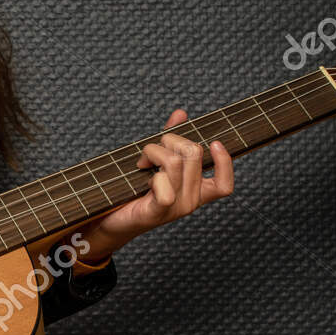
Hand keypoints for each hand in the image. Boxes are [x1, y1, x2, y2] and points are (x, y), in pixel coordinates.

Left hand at [73, 107, 234, 262]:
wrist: (110, 220)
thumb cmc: (134, 190)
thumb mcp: (156, 162)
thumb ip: (171, 141)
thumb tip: (181, 114)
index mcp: (196, 192)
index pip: (224, 184)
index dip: (225, 162)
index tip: (214, 143)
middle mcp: (190, 202)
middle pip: (194, 153)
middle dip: (169, 140)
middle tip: (151, 152)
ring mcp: (176, 208)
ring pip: (175, 161)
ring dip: (153, 151)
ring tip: (142, 162)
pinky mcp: (157, 211)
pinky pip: (164, 184)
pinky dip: (151, 172)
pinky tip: (143, 176)